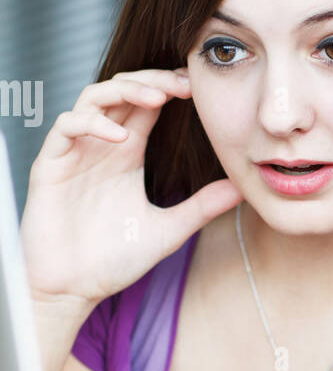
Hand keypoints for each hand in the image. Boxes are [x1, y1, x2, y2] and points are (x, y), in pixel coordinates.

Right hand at [20, 67, 240, 306]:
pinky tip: (119, 136)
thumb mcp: (169, 230)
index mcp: (127, 153)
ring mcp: (75, 153)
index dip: (169, 88)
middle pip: (122, 90)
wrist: (73, 290)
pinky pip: (66, 126)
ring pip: (93, 98)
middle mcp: (101, 146)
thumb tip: (242, 189)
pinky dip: (93, 123)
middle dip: (152, 79)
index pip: (146, 103)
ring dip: (125, 89)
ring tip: (157, 97)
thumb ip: (202, 207)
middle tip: (183, 84)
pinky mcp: (51, 166)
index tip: (198, 88)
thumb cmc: (113, 261)